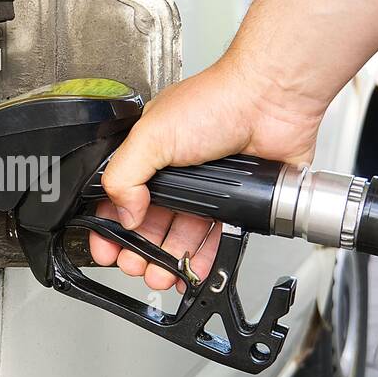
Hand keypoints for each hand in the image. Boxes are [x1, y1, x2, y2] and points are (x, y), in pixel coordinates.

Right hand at [90, 52, 325, 291]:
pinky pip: (216, 238)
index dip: (110, 223)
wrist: (271, 101)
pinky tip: (191, 270)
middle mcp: (177, 172)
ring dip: (166, 259)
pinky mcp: (235, 203)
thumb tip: (122, 212)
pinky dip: (202, 259)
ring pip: (180, 235)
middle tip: (133, 264)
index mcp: (150, 153)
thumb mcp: (152, 135)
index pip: (120, 196)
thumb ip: (124, 174)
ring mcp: (207, 189)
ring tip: (159, 274)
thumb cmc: (218, 102)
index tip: (106, 246)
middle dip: (137, 249)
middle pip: (149, 222)